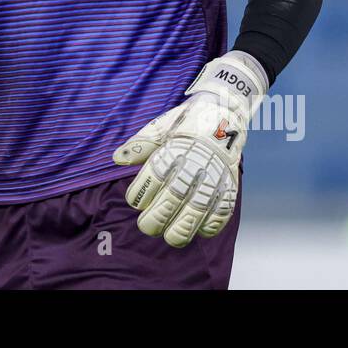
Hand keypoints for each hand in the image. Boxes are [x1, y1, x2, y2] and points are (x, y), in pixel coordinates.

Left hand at [112, 51, 267, 247]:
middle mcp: (194, 162)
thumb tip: (117, 158)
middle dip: (158, 216)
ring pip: (199, 206)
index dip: (141, 192)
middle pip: (174, 195)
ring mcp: (215, 173)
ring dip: (185, 226)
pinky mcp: (230, 181)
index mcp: (174, 147)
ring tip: (171, 238)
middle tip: (146, 227)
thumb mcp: (162, 126)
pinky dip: (214, 222)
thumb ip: (141, 145)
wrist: (225, 109)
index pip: (154, 175)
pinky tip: (202, 231)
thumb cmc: (188, 121)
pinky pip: (224, 207)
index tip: (134, 202)